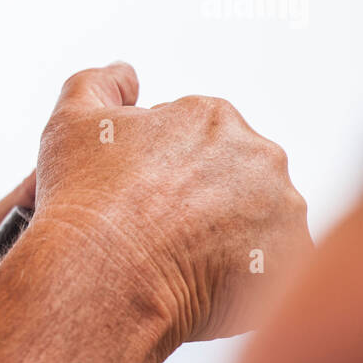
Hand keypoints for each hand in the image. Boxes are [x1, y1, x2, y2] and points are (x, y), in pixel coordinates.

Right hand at [31, 61, 312, 347]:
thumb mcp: (71, 119)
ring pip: (257, 222)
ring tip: (180, 262)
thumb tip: (127, 77)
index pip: (194, 140)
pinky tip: (205, 285)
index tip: (139, 197)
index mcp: (212, 118)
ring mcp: (283, 211)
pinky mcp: (292, 262)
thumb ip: (101, 83)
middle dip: (200, 200)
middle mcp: (259, 156)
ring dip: (228, 237)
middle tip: (158, 232)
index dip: (159, 170)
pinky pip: (273, 268)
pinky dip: (247, 276)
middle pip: (232, 178)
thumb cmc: (87, 201)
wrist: (103, 273)